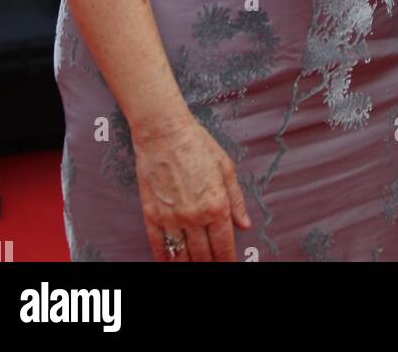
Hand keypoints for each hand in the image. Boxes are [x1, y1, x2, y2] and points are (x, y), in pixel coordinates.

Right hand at [133, 114, 250, 261]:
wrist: (164, 132)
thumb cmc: (197, 144)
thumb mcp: (225, 168)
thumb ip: (236, 200)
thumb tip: (245, 225)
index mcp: (216, 204)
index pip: (224, 246)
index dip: (228, 260)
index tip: (229, 265)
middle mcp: (195, 216)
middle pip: (204, 255)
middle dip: (211, 264)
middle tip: (214, 265)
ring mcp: (172, 218)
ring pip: (182, 256)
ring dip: (190, 265)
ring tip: (196, 266)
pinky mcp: (152, 215)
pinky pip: (159, 247)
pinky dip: (166, 259)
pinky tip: (172, 263)